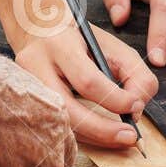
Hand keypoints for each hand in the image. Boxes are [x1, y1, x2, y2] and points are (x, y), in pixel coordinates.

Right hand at [14, 22, 156, 147]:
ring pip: (63, 125)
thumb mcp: (111, 45)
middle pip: (70, 111)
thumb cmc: (78, 37)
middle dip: (104, 130)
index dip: (115, 99)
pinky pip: (58, 127)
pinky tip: (100, 133)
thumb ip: (134, 73)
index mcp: (59, 44)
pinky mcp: (28, 102)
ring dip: (96, 137)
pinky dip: (83, 134)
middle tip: (130, 136)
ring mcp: (29, 87)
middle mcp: (36, 66)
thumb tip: (136, 108)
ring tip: (119, 136)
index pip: (88, 81)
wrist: (38, 29)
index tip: (135, 106)